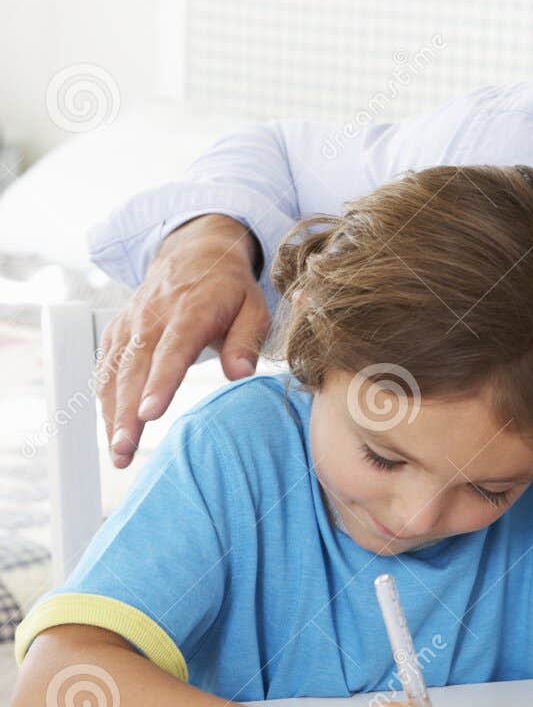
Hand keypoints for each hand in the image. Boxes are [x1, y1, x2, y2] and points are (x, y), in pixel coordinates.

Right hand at [97, 214, 268, 466]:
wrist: (194, 252)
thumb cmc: (229, 288)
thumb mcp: (254, 306)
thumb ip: (247, 340)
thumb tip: (241, 375)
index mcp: (190, 309)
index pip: (172, 350)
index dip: (159, 383)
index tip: (150, 414)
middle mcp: (153, 316)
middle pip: (135, 369)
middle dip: (127, 413)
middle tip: (125, 450)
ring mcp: (131, 323)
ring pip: (114, 372)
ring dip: (112, 414)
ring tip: (119, 454)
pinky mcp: (118, 330)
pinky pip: (106, 368)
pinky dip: (105, 400)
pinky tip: (111, 430)